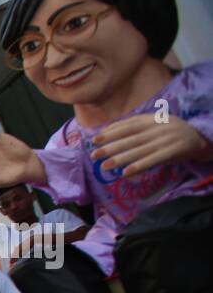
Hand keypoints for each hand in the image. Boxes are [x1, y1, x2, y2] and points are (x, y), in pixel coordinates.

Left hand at [91, 114, 211, 176]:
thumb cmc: (169, 134)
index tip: (95, 139)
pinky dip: (139, 166)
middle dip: (111, 146)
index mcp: (152, 119)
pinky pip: (153, 159)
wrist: (199, 138)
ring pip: (139, 150)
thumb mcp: (154, 126)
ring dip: (121, 159)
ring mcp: (166, 139)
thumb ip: (135, 128)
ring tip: (104, 166)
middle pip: (131, 138)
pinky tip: (125, 173)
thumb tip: (108, 132)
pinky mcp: (174, 151)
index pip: (128, 125)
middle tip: (94, 155)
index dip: (111, 132)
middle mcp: (158, 128)